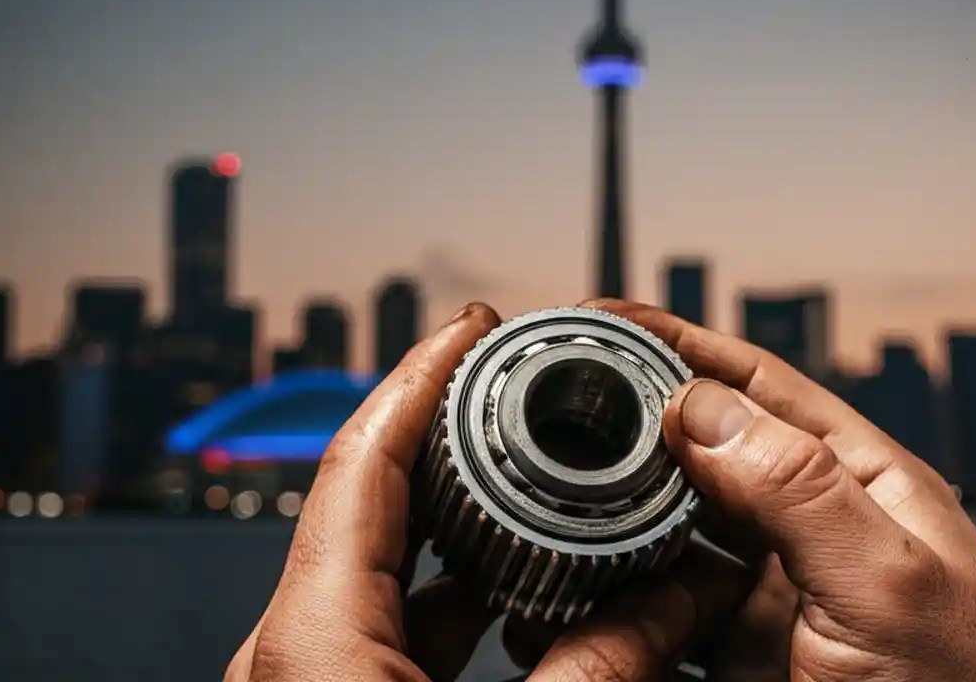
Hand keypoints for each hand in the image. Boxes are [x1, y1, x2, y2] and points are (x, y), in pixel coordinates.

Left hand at [226, 303, 754, 681]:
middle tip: (525, 405)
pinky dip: (468, 612)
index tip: (470, 327)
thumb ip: (598, 673)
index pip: (362, 464)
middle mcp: (301, 653)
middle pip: (380, 512)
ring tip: (551, 504)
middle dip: (459, 452)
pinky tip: (529, 612)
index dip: (418, 379)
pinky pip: (402, 636)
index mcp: (314, 641)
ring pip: (398, 580)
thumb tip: (674, 607)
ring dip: (476, 542)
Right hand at [585, 299, 975, 680]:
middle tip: (556, 404)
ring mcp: (773, 599)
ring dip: (613, 517)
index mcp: (867, 490)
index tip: (609, 320)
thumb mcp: (886, 585)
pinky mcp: (738, 660)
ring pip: (672, 536)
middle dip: (634, 428)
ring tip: (548, 495)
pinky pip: (660, 615)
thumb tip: (696, 406)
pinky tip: (573, 588)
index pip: (763, 389)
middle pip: (706, 456)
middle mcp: (814, 534)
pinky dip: (612, 600)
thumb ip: (799, 490)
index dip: (684, 346)